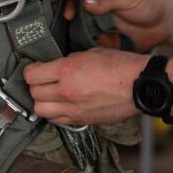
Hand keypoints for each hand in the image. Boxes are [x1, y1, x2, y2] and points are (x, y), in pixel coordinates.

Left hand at [24, 49, 149, 125]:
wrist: (141, 85)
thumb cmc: (122, 67)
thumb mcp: (92, 53)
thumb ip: (71, 61)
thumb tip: (61, 67)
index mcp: (67, 71)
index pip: (31, 75)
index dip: (31, 70)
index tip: (35, 68)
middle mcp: (66, 92)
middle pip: (34, 93)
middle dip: (36, 86)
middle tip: (43, 80)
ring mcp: (73, 109)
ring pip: (41, 110)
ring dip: (43, 102)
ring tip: (50, 95)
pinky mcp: (82, 120)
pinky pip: (58, 120)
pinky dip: (56, 113)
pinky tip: (63, 105)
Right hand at [62, 0, 172, 53]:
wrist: (165, 22)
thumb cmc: (149, 1)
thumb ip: (108, 0)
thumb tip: (86, 4)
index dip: (69, 4)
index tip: (68, 15)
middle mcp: (97, 9)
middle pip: (75, 16)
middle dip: (69, 24)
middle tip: (66, 33)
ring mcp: (101, 26)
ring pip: (82, 32)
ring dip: (77, 38)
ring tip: (73, 44)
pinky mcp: (107, 41)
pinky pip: (94, 46)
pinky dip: (90, 50)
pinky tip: (88, 53)